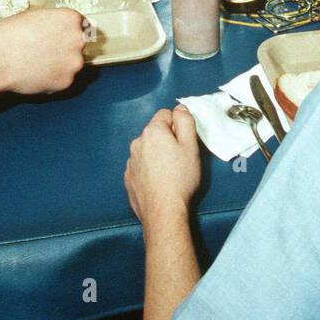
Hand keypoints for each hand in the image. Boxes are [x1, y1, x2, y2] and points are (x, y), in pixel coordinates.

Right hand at [0, 7, 89, 95]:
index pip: (81, 24)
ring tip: (37, 63)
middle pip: (78, 45)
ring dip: (60, 65)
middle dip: (65, 48)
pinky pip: (62, 80)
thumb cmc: (8, 35)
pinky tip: (35, 74)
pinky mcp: (66, 82)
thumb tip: (57, 29)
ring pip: (71, 64)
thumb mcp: (35, 17)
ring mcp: (73, 63)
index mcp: (70, 19)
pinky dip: (52, 79)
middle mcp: (77, 40)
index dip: (68, 31)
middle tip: (46, 51)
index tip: (61, 37)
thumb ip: (53, 23)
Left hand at [125, 106, 200, 227]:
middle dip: (167, 140)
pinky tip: (159, 183)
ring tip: (170, 173)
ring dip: (157, 155)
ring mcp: (130, 162)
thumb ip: (185, 122)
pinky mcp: (128, 178)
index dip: (178, 126)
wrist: (163, 211)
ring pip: (147, 150)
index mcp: (152, 132)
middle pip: (155, 133)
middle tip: (180, 158)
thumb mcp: (191, 146)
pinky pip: (141, 167)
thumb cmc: (180, 178)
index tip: (184, 142)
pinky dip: (149, 170)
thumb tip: (179, 109)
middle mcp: (137, 143)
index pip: (165, 114)